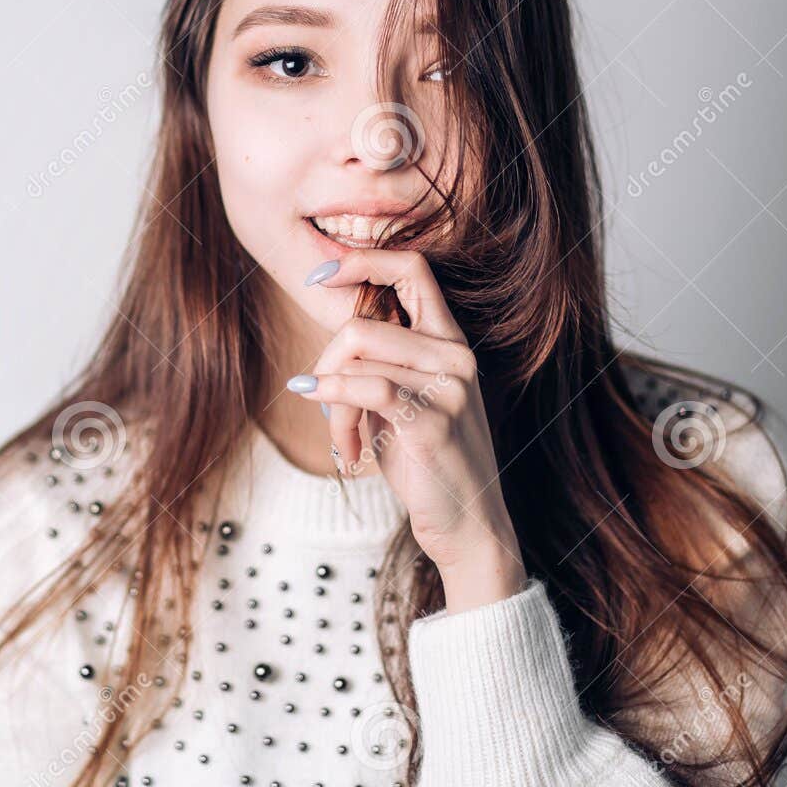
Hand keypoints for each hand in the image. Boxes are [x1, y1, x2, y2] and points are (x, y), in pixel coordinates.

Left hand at [288, 250, 527, 611]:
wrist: (468, 526)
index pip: (413, 268)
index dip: (361, 260)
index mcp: (450, 342)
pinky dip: (334, 399)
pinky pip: (368, 388)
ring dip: (330, 405)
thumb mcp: (400, 405)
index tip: (319, 277)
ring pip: (357, 358)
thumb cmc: (427, 465)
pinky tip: (334, 430)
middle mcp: (457, 355)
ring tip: (342, 442)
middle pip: (361, 325)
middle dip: (324, 365)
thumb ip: (376, 366)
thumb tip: (329, 345)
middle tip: (320, 403)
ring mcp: (450, 386)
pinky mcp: (434, 420)